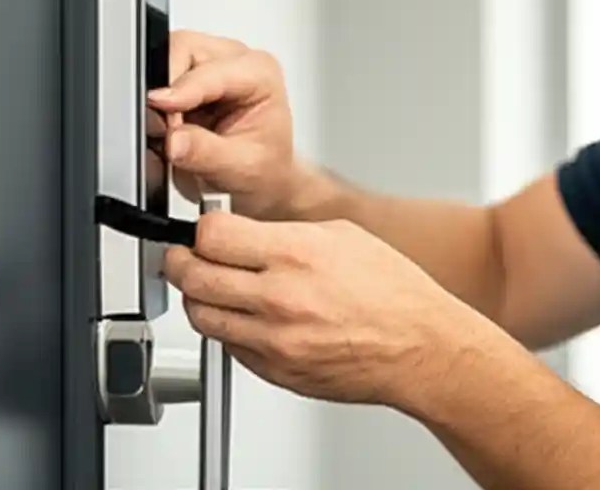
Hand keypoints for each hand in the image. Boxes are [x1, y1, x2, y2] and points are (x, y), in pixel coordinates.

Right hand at [147, 31, 297, 218]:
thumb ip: (205, 153)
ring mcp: (210, 63)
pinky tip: (172, 126)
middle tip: (163, 125)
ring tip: (170, 130)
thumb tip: (173, 140)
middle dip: (165, 88)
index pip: (210, 69)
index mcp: (259, 73)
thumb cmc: (264, 166)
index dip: (181, 88)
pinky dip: (157, 104)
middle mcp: (236, 60)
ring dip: (160, 97)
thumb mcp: (239, 168)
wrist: (263, 176)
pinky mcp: (188, 74)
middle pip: (182, 50)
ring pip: (165, 59)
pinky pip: (158, 76)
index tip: (159, 104)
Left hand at [162, 211, 493, 407]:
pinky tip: (251, 317)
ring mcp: (273, 338)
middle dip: (182, 261)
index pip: (210, 235)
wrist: (417, 347)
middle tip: (187, 256)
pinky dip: (230, 329)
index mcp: (296, 254)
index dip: (201, 229)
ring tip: (215, 287)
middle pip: (193, 275)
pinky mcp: (273, 370)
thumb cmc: (393, 294)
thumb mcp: (343, 237)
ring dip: (200, 298)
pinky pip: (228, 346)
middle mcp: (279, 296)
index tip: (205, 230)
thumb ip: (284, 233)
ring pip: (201, 315)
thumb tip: (244, 232)